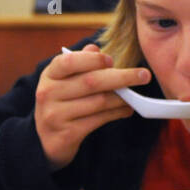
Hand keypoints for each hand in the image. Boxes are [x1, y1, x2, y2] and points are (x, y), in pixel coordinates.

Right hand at [34, 46, 146, 168]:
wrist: (45, 140)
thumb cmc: (61, 103)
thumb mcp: (63, 81)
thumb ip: (79, 63)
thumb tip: (96, 49)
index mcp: (49, 75)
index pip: (69, 62)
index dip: (92, 60)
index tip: (112, 60)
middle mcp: (49, 93)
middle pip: (91, 82)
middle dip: (121, 77)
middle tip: (144, 75)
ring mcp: (56, 115)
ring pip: (98, 102)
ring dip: (122, 98)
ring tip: (134, 97)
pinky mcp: (67, 134)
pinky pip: (98, 120)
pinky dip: (116, 113)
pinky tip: (126, 110)